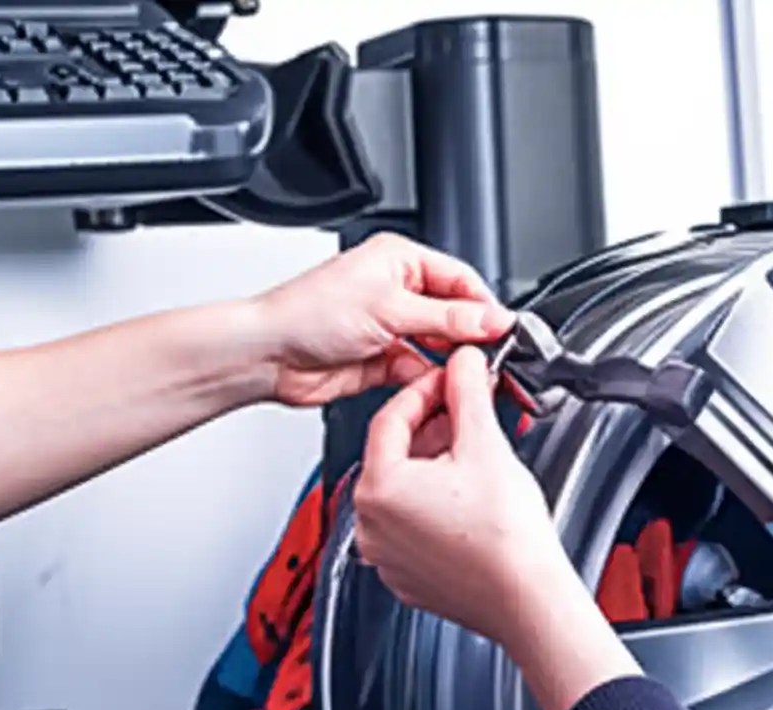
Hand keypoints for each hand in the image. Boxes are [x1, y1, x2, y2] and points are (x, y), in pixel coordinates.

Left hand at [254, 233, 513, 406]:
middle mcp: (396, 290)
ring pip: (438, 344)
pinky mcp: (382, 361)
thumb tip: (493, 318)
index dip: (484, 304)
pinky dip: (430, 379)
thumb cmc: (308, 313)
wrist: (268, 355)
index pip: (460, 279)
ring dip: (450, 359)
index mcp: (399, 260)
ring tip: (466, 372)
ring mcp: (389, 326)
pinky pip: (420, 370)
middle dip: (470, 335)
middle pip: (453, 313)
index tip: (504, 329)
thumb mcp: (390, 308)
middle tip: (490, 355)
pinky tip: (438, 385)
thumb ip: (449, 317)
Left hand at [354, 346, 565, 643]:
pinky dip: (434, 502)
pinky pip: (411, 524)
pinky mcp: (405, 574)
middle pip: (395, 453)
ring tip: (474, 452)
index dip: (425, 390)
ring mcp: (385, 554)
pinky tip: (468, 495)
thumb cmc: (506, 538)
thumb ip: (468, 392)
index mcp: (379, 488)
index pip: (390, 417)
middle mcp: (371, 524)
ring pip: (403, 489)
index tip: (450, 379)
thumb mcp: (485, 444)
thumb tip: (463, 362)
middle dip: (432, 426)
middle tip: (467, 410)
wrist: (527, 599)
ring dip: (434, 463)